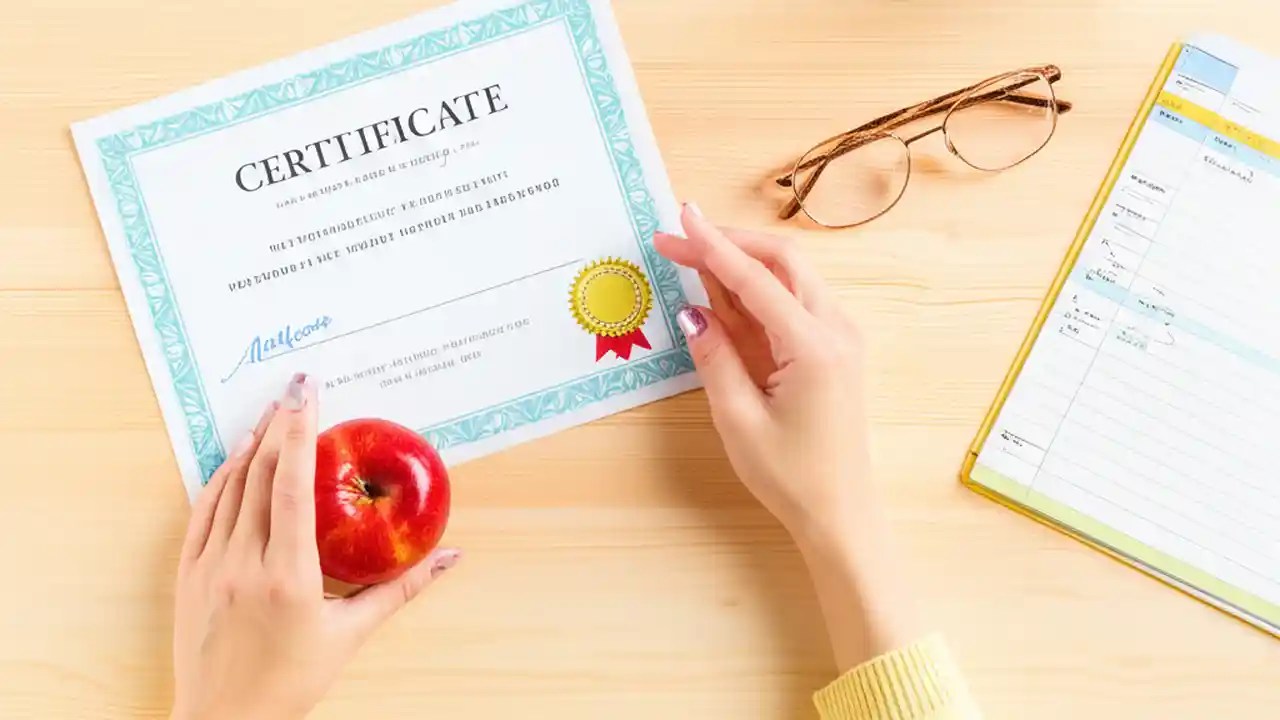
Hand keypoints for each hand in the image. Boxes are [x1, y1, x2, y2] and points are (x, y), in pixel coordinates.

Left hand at [171, 374, 460, 719]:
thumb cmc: (291, 682)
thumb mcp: (351, 635)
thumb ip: (402, 590)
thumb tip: (451, 556)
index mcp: (288, 577)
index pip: (292, 488)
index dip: (300, 434)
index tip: (308, 395)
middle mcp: (243, 565)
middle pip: (262, 477)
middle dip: (281, 426)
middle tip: (297, 389)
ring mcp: (210, 567)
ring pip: (230, 487)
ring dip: (252, 445)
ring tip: (271, 414)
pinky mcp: (188, 573)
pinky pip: (203, 511)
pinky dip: (222, 478)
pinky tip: (238, 458)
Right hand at [655, 205, 869, 541]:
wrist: (842, 514)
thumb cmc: (791, 478)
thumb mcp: (739, 420)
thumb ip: (715, 358)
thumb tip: (692, 311)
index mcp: (814, 347)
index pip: (756, 278)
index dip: (712, 246)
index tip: (679, 219)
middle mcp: (836, 330)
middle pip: (782, 260)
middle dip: (729, 243)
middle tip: (678, 240)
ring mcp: (841, 337)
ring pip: (791, 276)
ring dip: (744, 263)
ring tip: (692, 261)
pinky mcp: (836, 349)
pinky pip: (796, 302)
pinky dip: (759, 289)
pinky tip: (724, 296)